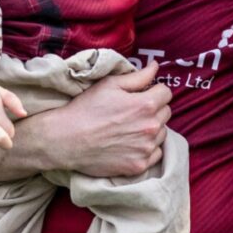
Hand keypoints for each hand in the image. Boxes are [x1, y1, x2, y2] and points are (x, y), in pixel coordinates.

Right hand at [31, 59, 171, 176]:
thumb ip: (138, 76)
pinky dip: (148, 148)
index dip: (154, 91)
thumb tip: (156, 67)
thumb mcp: (110, 85)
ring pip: (162, 133)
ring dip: (152, 129)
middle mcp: (150, 127)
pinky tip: (131, 144)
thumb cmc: (86, 109)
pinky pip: (156, 154)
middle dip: (154, 109)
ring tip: (130, 128)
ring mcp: (146, 148)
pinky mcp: (139, 166)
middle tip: (133, 111)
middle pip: (166, 113)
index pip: (166, 93)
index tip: (142, 94)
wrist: (67, 140)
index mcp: (146, 105)